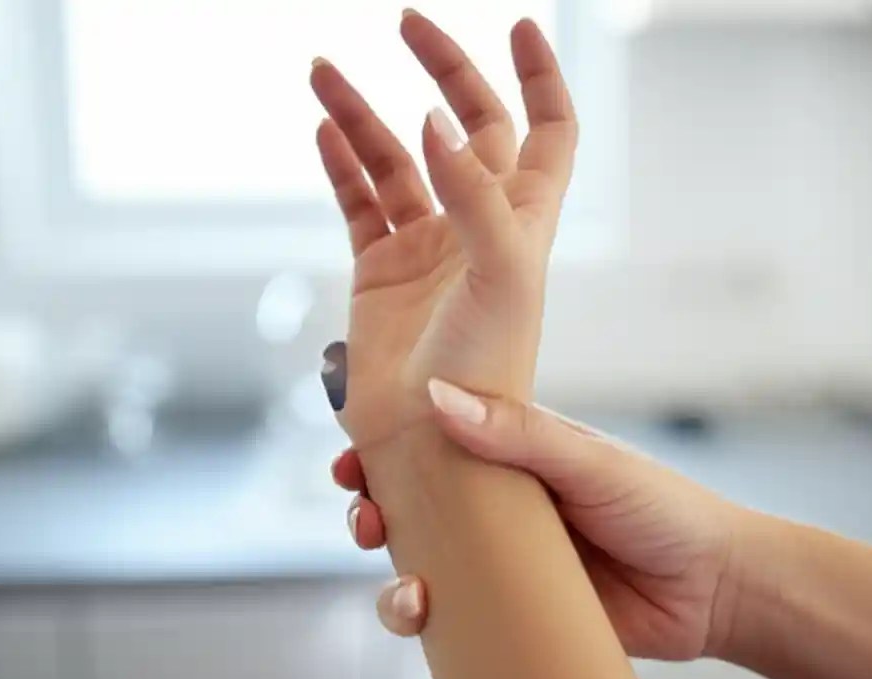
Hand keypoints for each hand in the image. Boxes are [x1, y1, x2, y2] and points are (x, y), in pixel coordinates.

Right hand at [311, 10, 576, 447]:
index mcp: (524, 220)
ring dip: (362, 112)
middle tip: (405, 22)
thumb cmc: (488, 370)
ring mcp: (427, 245)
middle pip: (468, 124)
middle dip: (443, 70)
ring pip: (395, 158)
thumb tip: (435, 121)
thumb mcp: (501, 274)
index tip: (519, 26)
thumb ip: (475, 195)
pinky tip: (324, 127)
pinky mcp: (380, 270)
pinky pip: (359, 199)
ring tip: (321, 69)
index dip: (542, 77)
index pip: (549, 131)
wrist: (432, 444)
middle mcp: (478, 224)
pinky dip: (341, 163)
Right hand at [334, 379, 751, 661]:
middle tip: (367, 517)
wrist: (714, 590)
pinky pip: (453, 614)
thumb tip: (440, 396)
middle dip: (373, 509)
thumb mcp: (590, 460)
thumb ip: (520, 432)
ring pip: (421, 562)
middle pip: (411, 503)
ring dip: (392, 573)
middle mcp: (498, 505)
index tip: (350, 453)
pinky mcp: (511, 611)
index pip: (430, 441)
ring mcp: (502, 560)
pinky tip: (424, 616)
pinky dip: (424, 618)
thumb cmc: (664, 508)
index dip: (384, 447)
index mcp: (512, 453)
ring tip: (405, 586)